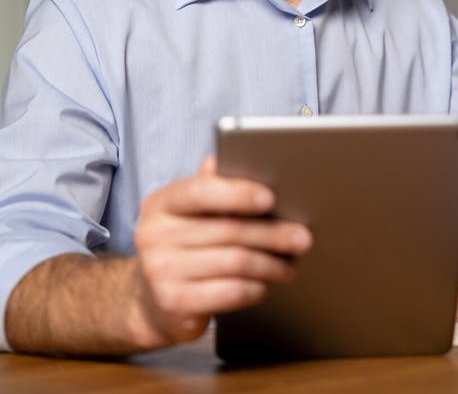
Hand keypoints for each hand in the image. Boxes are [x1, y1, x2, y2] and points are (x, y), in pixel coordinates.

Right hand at [131, 156, 311, 347]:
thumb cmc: (180, 247)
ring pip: (234, 262)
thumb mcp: (187, 214)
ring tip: (290, 265)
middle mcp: (154, 235)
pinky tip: (265, 285)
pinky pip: (228, 292)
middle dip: (272, 234)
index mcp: (160, 204)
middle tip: (302, 237)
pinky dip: (254, 288)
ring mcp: (160, 271)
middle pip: (227, 230)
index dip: (237, 193)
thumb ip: (210, 187)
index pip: (200, 191)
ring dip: (270, 264)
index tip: (270, 198)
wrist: (150, 302)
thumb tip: (231, 159)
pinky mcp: (173, 303)